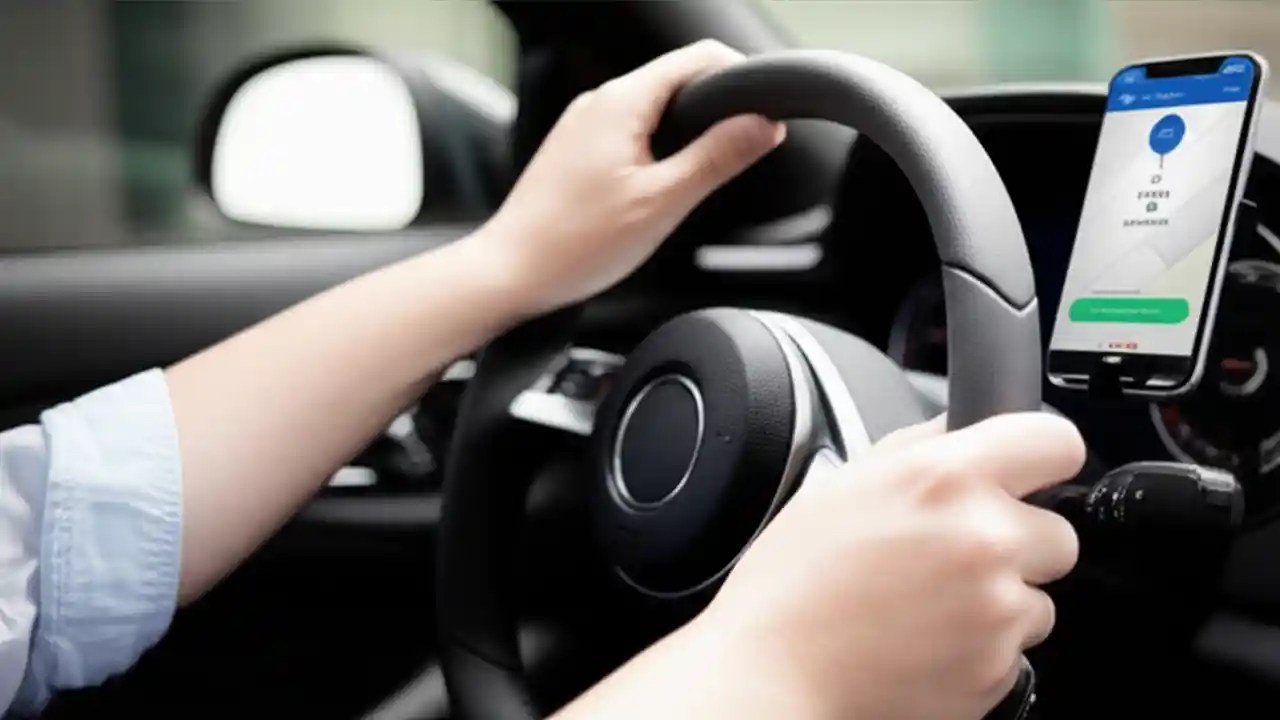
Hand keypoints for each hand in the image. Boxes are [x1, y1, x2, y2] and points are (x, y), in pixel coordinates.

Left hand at [470, 40, 785, 316]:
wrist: (511, 274)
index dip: (740, 80)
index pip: (699, 59)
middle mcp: (598, 102)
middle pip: (677, 84)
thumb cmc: (574, 244)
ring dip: (682, 139)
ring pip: (653, 113)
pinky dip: (653, 155)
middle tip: (732, 162)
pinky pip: (628, 135)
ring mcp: (582, 125)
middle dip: (713, 116)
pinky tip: (650, 196)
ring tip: (687, 187)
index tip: (764, 116)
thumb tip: (764, 125)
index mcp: (621, 102)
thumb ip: (718, 158)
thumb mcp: (663, 202)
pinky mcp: (574, 150)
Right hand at [693, 412, 1084, 719]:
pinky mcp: (997, 669)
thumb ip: (922, 448)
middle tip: (955, 556)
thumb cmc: (794, 578)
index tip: (1033, 472)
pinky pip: (1015, 651)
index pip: (1057, 442)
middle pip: (1059, 533)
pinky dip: (981, 649)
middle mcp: (985, 538)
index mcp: (946, 478)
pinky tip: (924, 640)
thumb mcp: (847, 481)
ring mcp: (997, 610)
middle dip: (1018, 543)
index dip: (1044, 457)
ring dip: (1000, 601)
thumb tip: (968, 431)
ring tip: (928, 605)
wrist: (775, 669)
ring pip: (1038, 598)